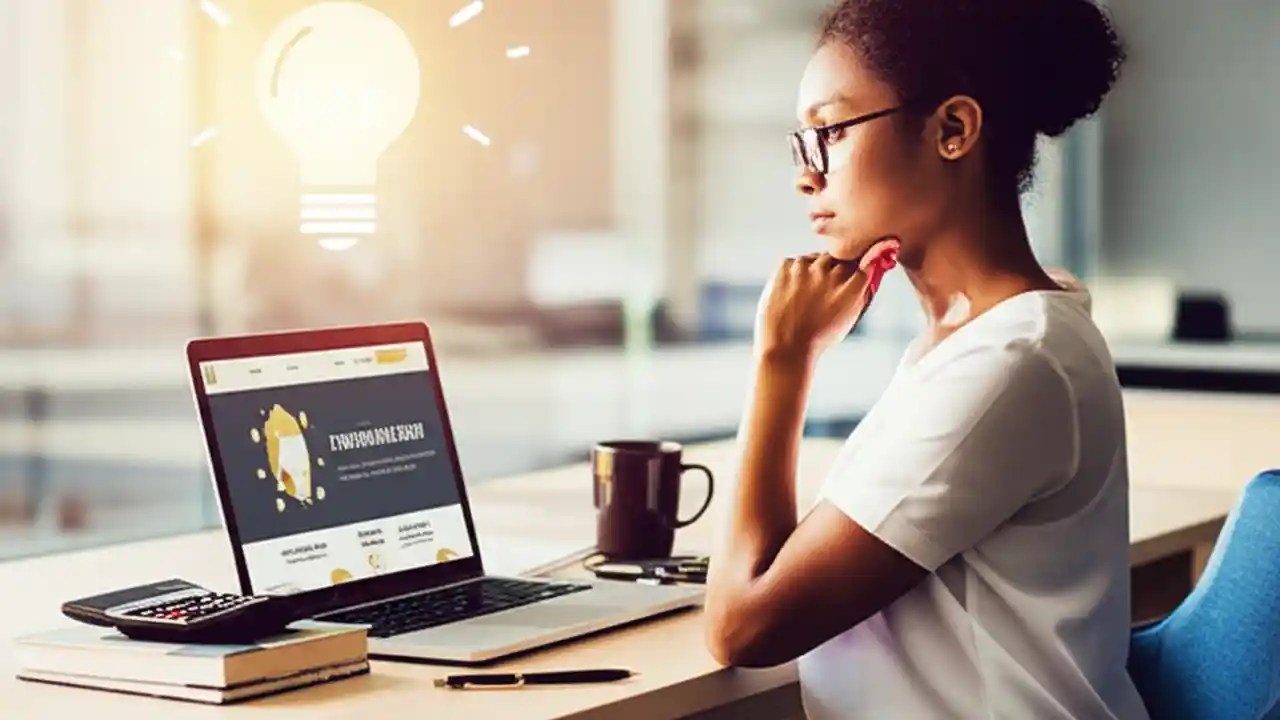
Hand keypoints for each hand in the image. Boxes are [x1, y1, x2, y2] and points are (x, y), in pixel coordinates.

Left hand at [755, 240, 898, 363]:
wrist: (785, 347)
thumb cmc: (818, 338)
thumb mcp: (850, 317)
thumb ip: (861, 292)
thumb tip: (868, 270)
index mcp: (850, 287)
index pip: (865, 262)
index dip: (857, 270)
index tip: (852, 276)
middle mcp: (829, 273)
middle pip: (840, 259)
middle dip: (836, 270)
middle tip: (825, 291)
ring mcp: (805, 268)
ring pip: (817, 258)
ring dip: (815, 270)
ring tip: (807, 294)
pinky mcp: (786, 267)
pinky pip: (794, 262)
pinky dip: (794, 273)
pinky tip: (792, 293)